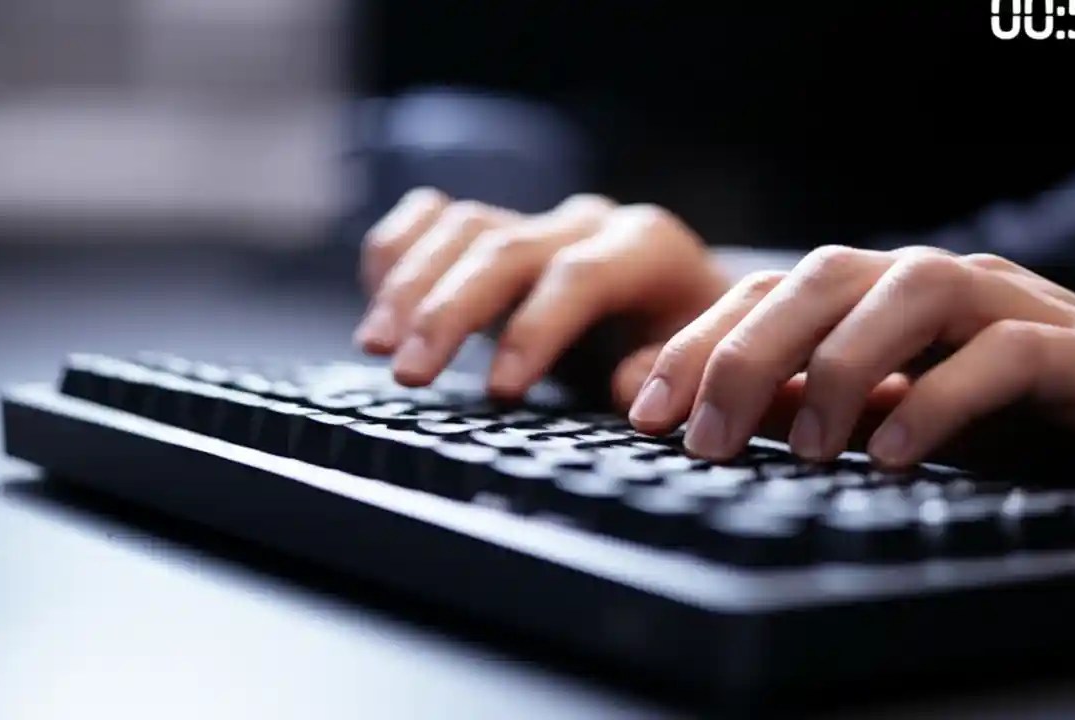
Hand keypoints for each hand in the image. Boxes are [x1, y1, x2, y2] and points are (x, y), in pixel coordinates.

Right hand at [355, 189, 730, 405]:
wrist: (687, 305)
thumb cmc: (691, 343)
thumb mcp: (700, 363)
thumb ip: (667, 372)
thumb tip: (630, 392)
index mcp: (646, 247)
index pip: (579, 276)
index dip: (536, 330)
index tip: (499, 395)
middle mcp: (585, 223)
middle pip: (503, 248)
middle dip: (449, 310)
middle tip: (409, 374)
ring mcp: (536, 220)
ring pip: (461, 228)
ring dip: (409, 285)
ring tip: (377, 345)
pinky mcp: (498, 229)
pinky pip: (435, 216)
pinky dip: (400, 247)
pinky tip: (375, 292)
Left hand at [628, 245, 1074, 475]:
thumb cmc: (1018, 421)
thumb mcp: (892, 416)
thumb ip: (812, 404)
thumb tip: (711, 414)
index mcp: (882, 297)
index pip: (769, 293)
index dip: (697, 343)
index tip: (641, 411)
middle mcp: (936, 284)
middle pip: (820, 278)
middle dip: (745, 352)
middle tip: (700, 437)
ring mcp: (1011, 305)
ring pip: (908, 291)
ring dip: (842, 365)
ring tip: (804, 449)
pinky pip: (1003, 353)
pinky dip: (941, 398)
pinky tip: (895, 454)